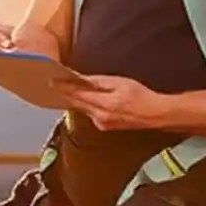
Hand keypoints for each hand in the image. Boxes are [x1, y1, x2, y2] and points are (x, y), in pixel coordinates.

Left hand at [51, 75, 169, 130]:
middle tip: (52, 84)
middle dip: (64, 93)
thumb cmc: (140, 96)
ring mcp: (101, 123)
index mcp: (103, 104)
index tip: (51, 82)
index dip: (63, 88)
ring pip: (82, 109)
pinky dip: (84, 105)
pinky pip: (89, 113)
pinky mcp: (104, 126)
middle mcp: (99, 117)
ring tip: (64, 89)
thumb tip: (81, 80)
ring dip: (74, 99)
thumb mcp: (119, 83)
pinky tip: (84, 99)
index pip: (77, 95)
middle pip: (76, 103)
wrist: (154, 114)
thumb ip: (98, 82)